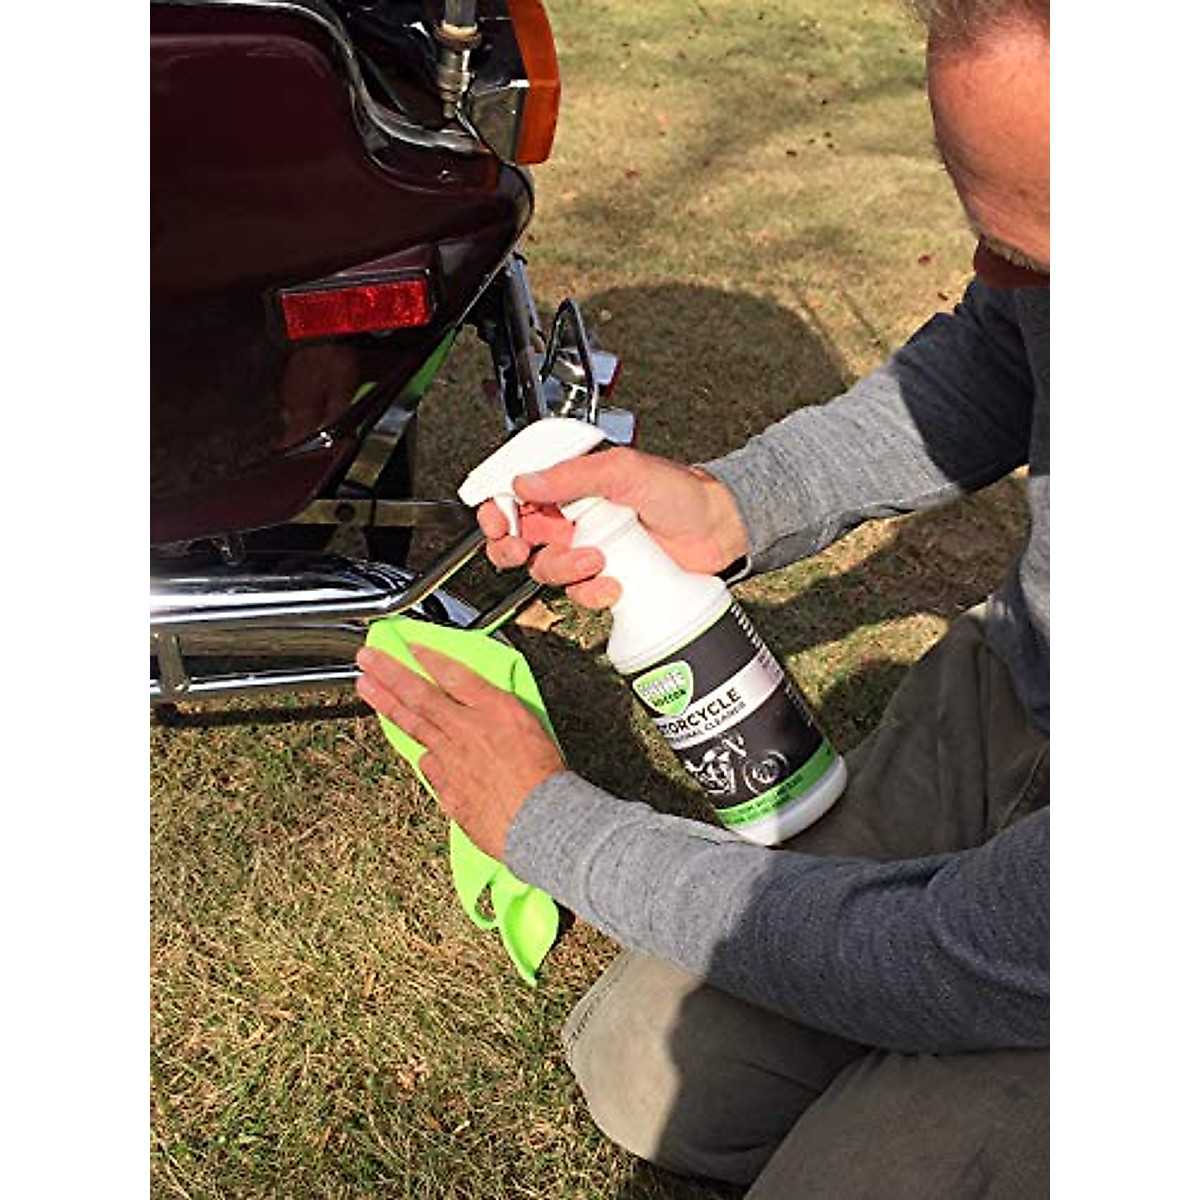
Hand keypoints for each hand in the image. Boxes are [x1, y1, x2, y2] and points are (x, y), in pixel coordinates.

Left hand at [354, 643, 564, 859]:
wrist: (539, 821)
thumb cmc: (544, 778)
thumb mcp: (534, 727)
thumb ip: (500, 713)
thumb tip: (483, 705)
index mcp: (495, 709)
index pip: (455, 674)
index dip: (430, 658)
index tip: (411, 646)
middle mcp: (467, 728)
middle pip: (421, 694)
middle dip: (390, 672)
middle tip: (368, 658)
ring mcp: (450, 758)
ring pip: (412, 724)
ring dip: (385, 702)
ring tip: (366, 686)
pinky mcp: (444, 785)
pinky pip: (427, 763)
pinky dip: (421, 752)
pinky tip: (413, 746)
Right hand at [478, 446, 748, 608]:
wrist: (718, 530)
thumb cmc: (679, 492)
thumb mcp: (625, 470)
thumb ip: (574, 475)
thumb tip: (527, 481)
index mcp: (569, 483)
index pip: (515, 494)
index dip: (497, 508)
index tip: (498, 518)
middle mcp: (570, 516)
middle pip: (515, 537)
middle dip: (511, 546)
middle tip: (523, 546)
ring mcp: (584, 549)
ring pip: (544, 569)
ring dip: (563, 568)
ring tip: (596, 557)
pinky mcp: (601, 579)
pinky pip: (577, 595)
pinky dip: (592, 592)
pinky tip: (615, 581)